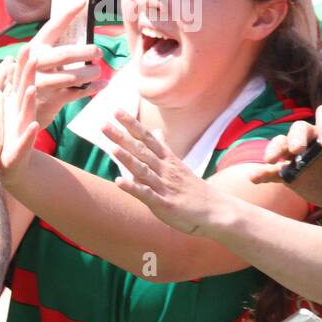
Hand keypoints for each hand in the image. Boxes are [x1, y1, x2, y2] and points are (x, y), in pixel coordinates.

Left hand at [0, 50, 39, 186]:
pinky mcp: (20, 148)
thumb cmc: (4, 138)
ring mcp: (22, 131)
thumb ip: (3, 94)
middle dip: (29, 74)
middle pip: (26, 90)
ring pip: (27, 112)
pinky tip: (33, 126)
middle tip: (34, 58)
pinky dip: (29, 133)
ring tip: (31, 89)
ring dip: (29, 101)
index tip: (25, 48)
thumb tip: (2, 76)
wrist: (9, 167)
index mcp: (15, 106)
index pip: (20, 82)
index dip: (22, 66)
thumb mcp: (2, 113)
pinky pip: (26, 140)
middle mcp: (21, 115)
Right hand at [24, 2, 105, 126]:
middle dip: (87, 51)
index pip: (52, 27)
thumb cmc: (40, 77)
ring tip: (98, 71)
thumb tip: (83, 30)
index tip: (82, 1)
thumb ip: (56, 46)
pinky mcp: (51, 99)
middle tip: (98, 52)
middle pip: (66, 53)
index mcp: (34, 48)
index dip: (67, 13)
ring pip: (74, 75)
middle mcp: (35, 64)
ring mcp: (42, 83)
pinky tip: (101, 84)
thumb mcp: (41, 58)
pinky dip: (93, 87)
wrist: (24, 107)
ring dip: (91, 73)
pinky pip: (78, 92)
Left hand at [102, 109, 225, 235]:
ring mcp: (164, 186)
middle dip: (122, 138)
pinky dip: (133, 188)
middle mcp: (165, 169)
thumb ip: (162, 148)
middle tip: (103, 125)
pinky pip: (146, 195)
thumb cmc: (192, 188)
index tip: (117, 111)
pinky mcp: (164, 204)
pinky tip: (118, 182)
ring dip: (128, 159)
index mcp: (167, 159)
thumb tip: (155, 130)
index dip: (132, 125)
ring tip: (112, 148)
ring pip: (143, 170)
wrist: (217, 210)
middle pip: (141, 150)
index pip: (147, 138)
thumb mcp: (177, 164)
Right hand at [250, 104, 321, 211]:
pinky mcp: (286, 173)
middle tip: (296, 150)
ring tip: (271, 160)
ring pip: (281, 144)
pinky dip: (262, 173)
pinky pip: (272, 172)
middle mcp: (311, 139)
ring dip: (274, 149)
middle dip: (295, 137)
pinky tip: (254, 177)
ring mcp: (296, 156)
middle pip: (299, 128)